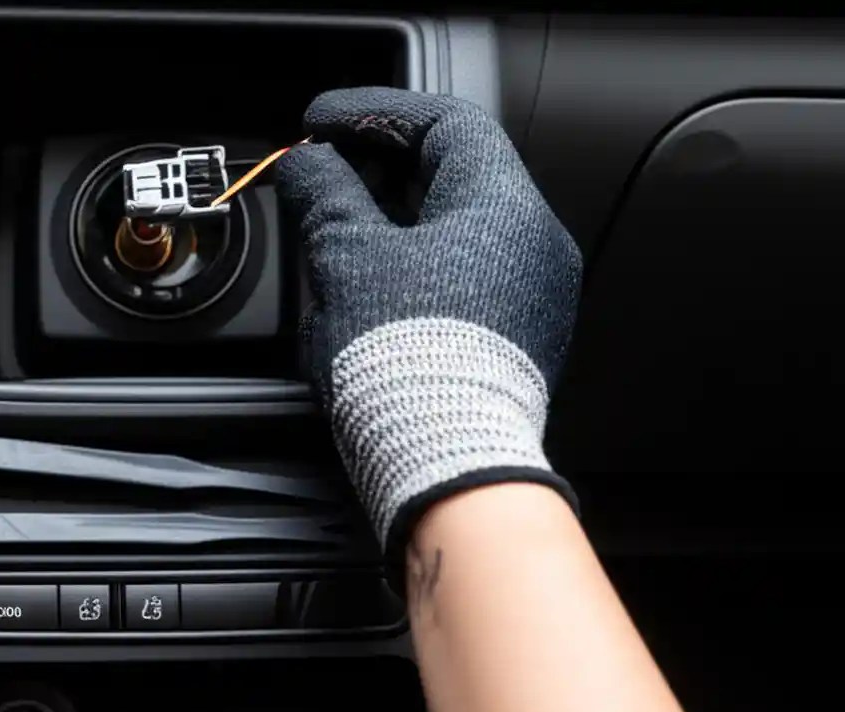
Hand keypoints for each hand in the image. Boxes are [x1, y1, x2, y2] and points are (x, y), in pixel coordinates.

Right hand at [275, 87, 582, 568]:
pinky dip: (418, 258)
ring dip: (398, 212)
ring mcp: (534, 296)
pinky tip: (376, 275)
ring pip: (460, 225)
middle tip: (326, 167)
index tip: (324, 119)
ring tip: (340, 222)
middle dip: (383, 163)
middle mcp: (535, 245)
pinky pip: (468, 273)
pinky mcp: (518, 339)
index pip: (444, 122)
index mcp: (504, 207)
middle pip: (456, 172)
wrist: (447, 466)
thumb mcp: (347, 260)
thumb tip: (309, 165)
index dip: (375, 112)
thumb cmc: (406, 365)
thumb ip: (324, 195)